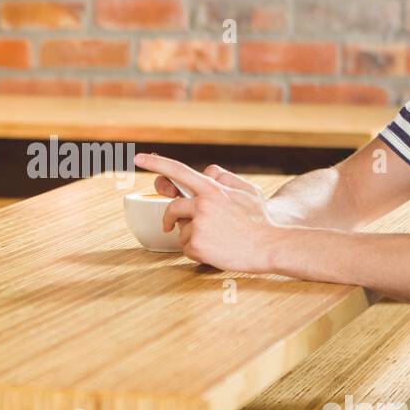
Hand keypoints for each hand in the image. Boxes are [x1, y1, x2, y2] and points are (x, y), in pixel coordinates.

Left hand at [133, 152, 288, 272]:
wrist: (270, 246)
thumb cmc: (259, 219)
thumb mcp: (246, 189)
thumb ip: (224, 178)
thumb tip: (205, 174)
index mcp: (212, 189)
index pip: (179, 171)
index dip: (156, 163)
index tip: (139, 158)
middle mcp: (202, 205)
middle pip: (173, 208)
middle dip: (171, 217)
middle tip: (172, 225)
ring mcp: (198, 226)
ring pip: (181, 229)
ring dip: (192, 235)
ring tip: (215, 239)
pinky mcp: (196, 246)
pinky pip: (186, 247)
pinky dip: (197, 250)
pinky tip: (215, 250)